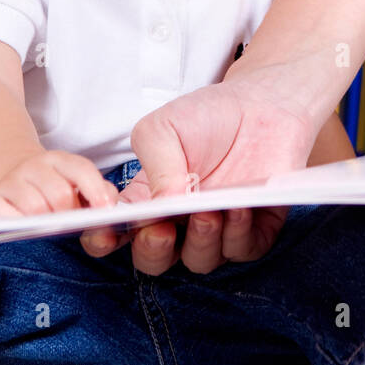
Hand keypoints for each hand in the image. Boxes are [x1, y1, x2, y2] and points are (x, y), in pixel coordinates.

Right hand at [0, 149, 119, 217]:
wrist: (12, 177)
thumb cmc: (53, 187)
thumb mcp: (76, 182)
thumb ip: (99, 192)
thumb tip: (110, 210)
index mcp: (59, 159)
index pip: (81, 170)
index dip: (96, 190)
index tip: (106, 210)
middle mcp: (34, 166)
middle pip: (60, 194)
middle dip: (71, 214)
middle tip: (72, 223)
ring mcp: (11, 182)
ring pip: (36, 208)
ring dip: (48, 223)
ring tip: (52, 226)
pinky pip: (8, 218)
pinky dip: (21, 226)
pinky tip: (27, 228)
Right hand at [80, 79, 317, 274]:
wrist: (263, 104)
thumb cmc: (209, 115)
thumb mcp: (165, 127)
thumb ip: (155, 166)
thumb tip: (160, 208)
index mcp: (147, 199)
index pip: (113, 233)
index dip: (101, 240)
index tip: (103, 234)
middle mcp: (177, 223)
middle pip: (153, 260)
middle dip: (153, 251)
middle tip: (162, 229)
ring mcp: (215, 231)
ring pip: (199, 261)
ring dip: (201, 241)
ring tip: (209, 210)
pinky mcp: (253, 230)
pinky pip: (241, 251)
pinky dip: (238, 235)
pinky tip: (238, 208)